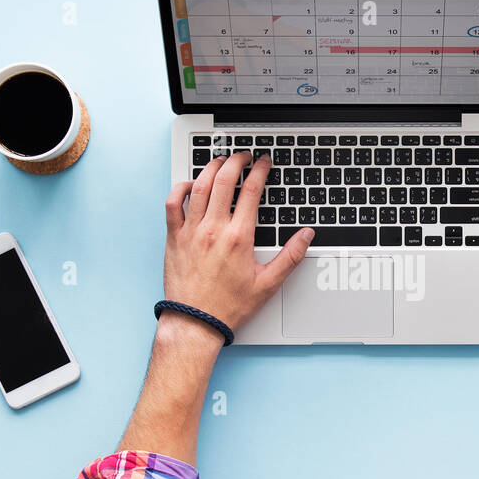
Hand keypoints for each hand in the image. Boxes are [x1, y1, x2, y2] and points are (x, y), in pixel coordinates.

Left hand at [163, 151, 312, 331]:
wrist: (195, 322)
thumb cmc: (228, 306)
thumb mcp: (268, 284)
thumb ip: (290, 257)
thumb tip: (306, 236)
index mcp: (238, 237)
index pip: (251, 191)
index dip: (260, 170)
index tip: (263, 162)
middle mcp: (213, 229)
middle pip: (224, 180)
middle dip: (236, 161)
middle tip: (243, 155)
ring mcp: (191, 231)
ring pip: (199, 186)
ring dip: (210, 168)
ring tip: (220, 161)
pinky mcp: (174, 238)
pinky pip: (173, 204)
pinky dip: (180, 189)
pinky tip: (189, 184)